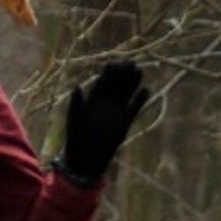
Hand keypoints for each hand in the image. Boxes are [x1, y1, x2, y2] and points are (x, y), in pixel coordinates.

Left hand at [60, 60, 147, 184]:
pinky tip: (146, 90)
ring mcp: (116, 112)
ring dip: (132, 83)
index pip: (101, 84)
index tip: (113, 63)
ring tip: (139, 71)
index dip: (107, 74)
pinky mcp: (125, 122)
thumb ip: (76, 104)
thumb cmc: (76, 139)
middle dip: (122, 74)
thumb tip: (76, 87)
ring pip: (126, 94)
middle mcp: (105, 105)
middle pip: (116, 86)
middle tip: (130, 62)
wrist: (86, 158)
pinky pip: (134, 108)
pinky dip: (139, 100)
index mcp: (92, 102)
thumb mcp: (74, 120)